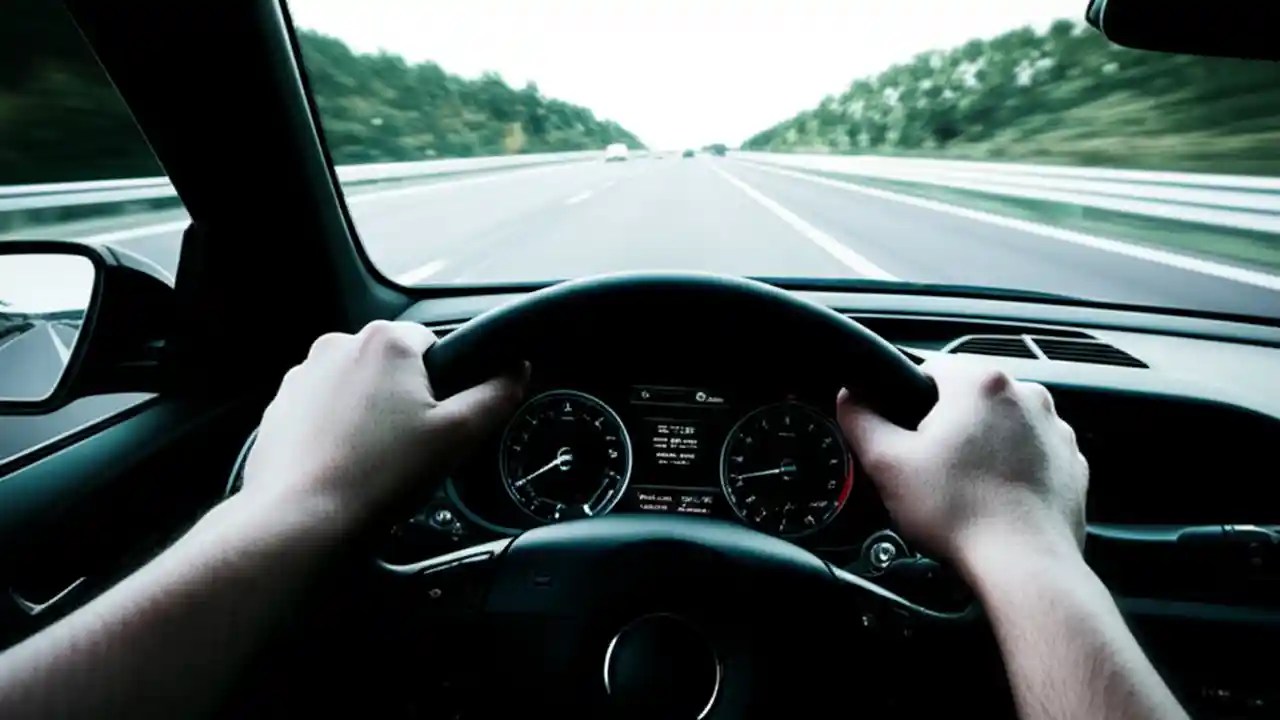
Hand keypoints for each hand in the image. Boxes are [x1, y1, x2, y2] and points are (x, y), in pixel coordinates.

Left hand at [241, 320, 525, 531]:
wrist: (301, 520)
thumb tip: (516, 371)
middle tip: (413, 448)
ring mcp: (302, 377)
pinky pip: (324, 413)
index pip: (435, 345)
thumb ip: (495, 395)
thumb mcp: (458, 435)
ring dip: (371, 416)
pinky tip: (347, 467)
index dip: (447, 385)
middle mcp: (337, 345)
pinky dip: (338, 434)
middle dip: (407, 401)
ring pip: (358, 390)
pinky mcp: (280, 409)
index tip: (441, 423)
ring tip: (377, 462)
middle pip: (394, 367)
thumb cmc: (378, 476)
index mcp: (385, 341)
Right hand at [836, 357, 1087, 564]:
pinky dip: (1014, 470)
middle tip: (933, 469)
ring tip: (966, 488)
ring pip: (1002, 426)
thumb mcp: (887, 464)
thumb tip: (850, 398)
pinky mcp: (1071, 462)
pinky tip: (995, 498)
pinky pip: (1032, 454)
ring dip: (983, 446)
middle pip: (969, 398)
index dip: (910, 403)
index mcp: (980, 382)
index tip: (909, 439)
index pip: (932, 369)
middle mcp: (1027, 396)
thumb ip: (860, 420)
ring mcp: (1055, 429)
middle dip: (949, 427)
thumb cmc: (959, 514)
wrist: (1024, 566)